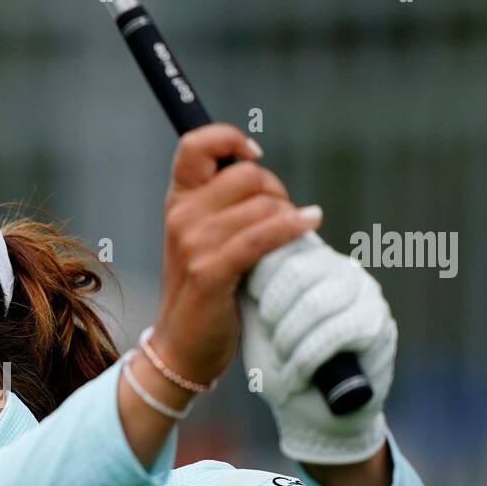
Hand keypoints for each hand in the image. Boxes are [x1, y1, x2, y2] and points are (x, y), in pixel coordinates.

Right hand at [151, 125, 321, 387]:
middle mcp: (180, 216)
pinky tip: (309, 224)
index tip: (254, 156)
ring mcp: (192, 244)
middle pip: (246, 175)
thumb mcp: (203, 239)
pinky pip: (262, 235)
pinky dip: (291, 226)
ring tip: (290, 236)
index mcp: (177, 201)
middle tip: (282, 218)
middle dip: (275, 191)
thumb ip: (223, 205)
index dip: (230, 139)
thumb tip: (264, 178)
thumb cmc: (203, 293)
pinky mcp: (210, 271)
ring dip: (287, 217)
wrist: (182, 346)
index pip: (195, 145)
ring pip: (261, 205)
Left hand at [239, 231, 397, 464]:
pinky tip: (296, 377)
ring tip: (283, 362)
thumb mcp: (254, 323)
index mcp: (308, 260)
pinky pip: (337, 332)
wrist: (310, 414)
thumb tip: (231, 249)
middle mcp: (341, 269)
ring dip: (288, 340)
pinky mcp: (380, 324)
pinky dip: (306, 360)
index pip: (280, 245)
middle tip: (271, 343)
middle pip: (296, 270)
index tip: (250, 311)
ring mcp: (365, 293)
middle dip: (272, 313)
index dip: (257, 281)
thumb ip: (249, 287)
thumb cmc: (278, 365)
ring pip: (315, 302)